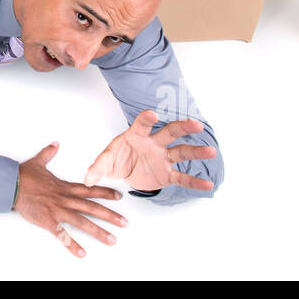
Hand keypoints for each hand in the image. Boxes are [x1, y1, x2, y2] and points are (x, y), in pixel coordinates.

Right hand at [15, 142, 125, 257]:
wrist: (11, 184)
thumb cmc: (24, 175)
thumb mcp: (38, 162)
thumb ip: (48, 153)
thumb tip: (55, 144)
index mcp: (64, 187)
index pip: (90, 190)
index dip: (105, 193)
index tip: (119, 197)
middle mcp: (65, 199)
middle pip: (92, 208)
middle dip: (110, 216)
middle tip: (125, 223)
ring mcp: (58, 210)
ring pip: (83, 222)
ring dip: (98, 231)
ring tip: (111, 240)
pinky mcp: (48, 220)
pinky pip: (62, 235)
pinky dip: (72, 244)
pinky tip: (81, 253)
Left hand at [85, 109, 216, 193]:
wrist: (125, 172)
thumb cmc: (118, 159)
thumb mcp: (105, 162)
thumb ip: (97, 168)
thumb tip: (87, 179)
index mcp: (136, 135)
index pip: (142, 124)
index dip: (146, 119)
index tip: (152, 114)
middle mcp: (154, 143)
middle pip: (170, 133)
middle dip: (182, 128)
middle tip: (195, 124)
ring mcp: (163, 158)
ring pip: (181, 152)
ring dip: (196, 152)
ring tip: (211, 151)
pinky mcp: (167, 174)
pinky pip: (181, 177)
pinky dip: (194, 182)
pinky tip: (207, 184)